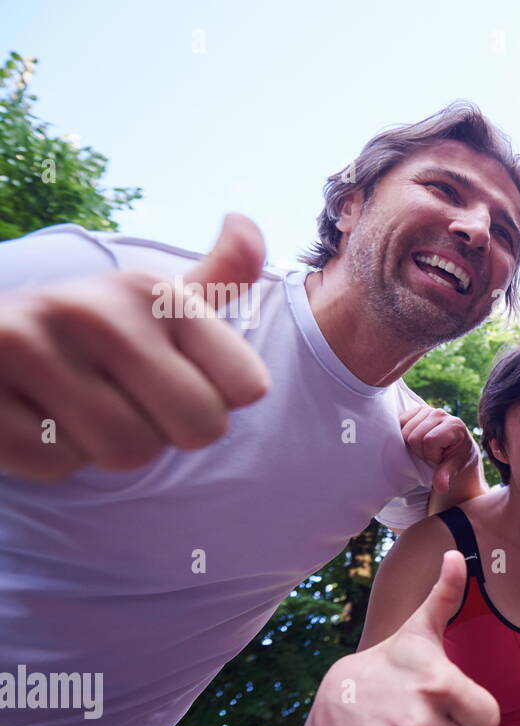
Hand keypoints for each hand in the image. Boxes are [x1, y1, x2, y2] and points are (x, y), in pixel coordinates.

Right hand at [0, 213, 270, 480]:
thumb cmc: (83, 335)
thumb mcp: (153, 301)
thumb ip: (216, 278)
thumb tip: (245, 222)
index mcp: (151, 290)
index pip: (248, 386)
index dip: (212, 400)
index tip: (168, 380)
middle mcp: (96, 308)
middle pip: (198, 425)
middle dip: (163, 431)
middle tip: (117, 400)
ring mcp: (29, 346)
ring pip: (128, 451)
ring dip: (102, 446)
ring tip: (68, 405)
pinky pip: (56, 464)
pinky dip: (46, 458)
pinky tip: (26, 416)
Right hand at [318, 550, 500, 725]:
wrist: (333, 706)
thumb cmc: (390, 664)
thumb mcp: (418, 631)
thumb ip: (444, 595)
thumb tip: (455, 553)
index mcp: (439, 685)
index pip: (491, 721)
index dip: (479, 714)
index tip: (458, 702)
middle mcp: (419, 721)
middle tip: (433, 717)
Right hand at [400, 405, 477, 493]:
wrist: (458, 446)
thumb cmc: (457, 457)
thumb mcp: (454, 467)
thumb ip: (445, 475)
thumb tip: (440, 488)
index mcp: (454, 425)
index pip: (429, 440)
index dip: (431, 455)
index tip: (440, 459)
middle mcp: (441, 414)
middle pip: (414, 437)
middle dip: (421, 451)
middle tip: (432, 454)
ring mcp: (428, 409)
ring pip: (405, 431)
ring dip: (413, 444)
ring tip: (426, 447)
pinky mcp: (418, 410)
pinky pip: (401, 422)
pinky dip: (404, 433)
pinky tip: (416, 438)